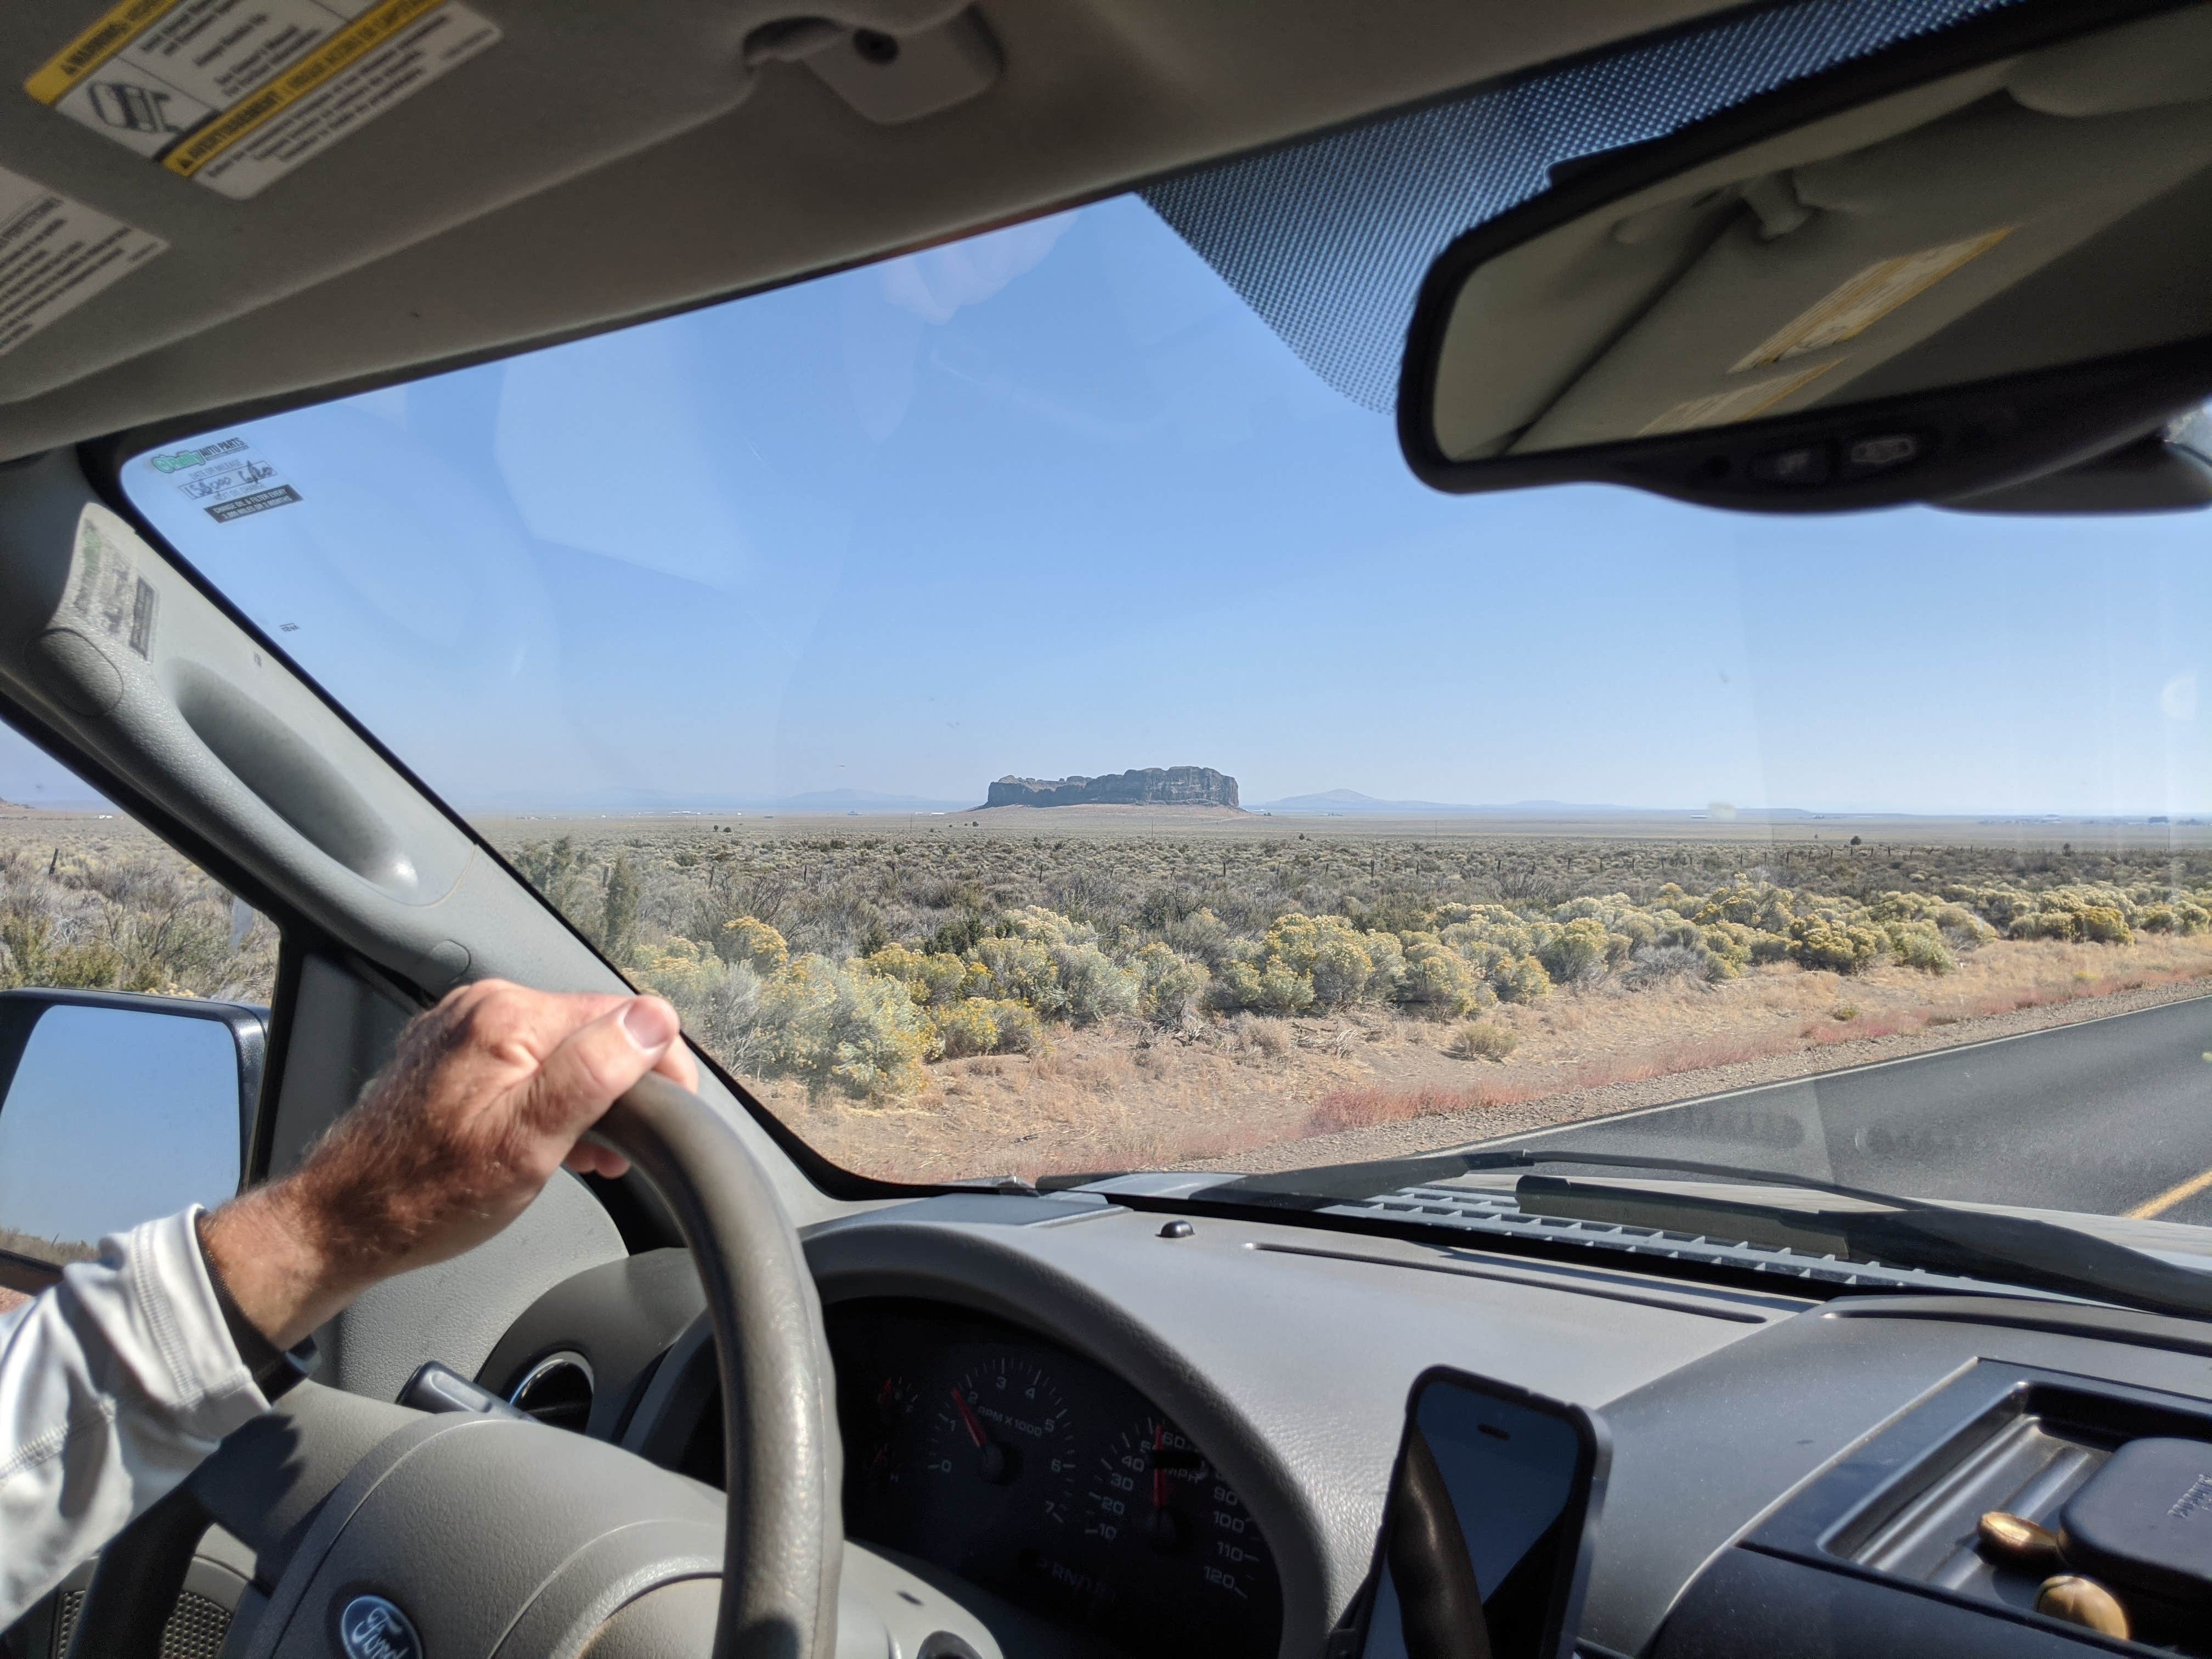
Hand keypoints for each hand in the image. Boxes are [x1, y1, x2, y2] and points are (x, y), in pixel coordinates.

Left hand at [201, 981, 696, 1348]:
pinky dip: (547, 1101)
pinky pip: (520, 1065)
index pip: (619, 1014)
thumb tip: (655, 1019)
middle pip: (588, 1031)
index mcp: (506, 1014)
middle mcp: (480, 1007)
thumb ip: (594, 1071)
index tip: (675, 1110)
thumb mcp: (529, 1141)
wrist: (339, 1226)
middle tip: (628, 1150)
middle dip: (620, 1087)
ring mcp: (459, 1032)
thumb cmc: (428, 1196)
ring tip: (593, 1156)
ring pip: (556, 1052)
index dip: (658, 1063)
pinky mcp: (446, 1060)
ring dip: (586, 1099)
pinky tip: (552, 1144)